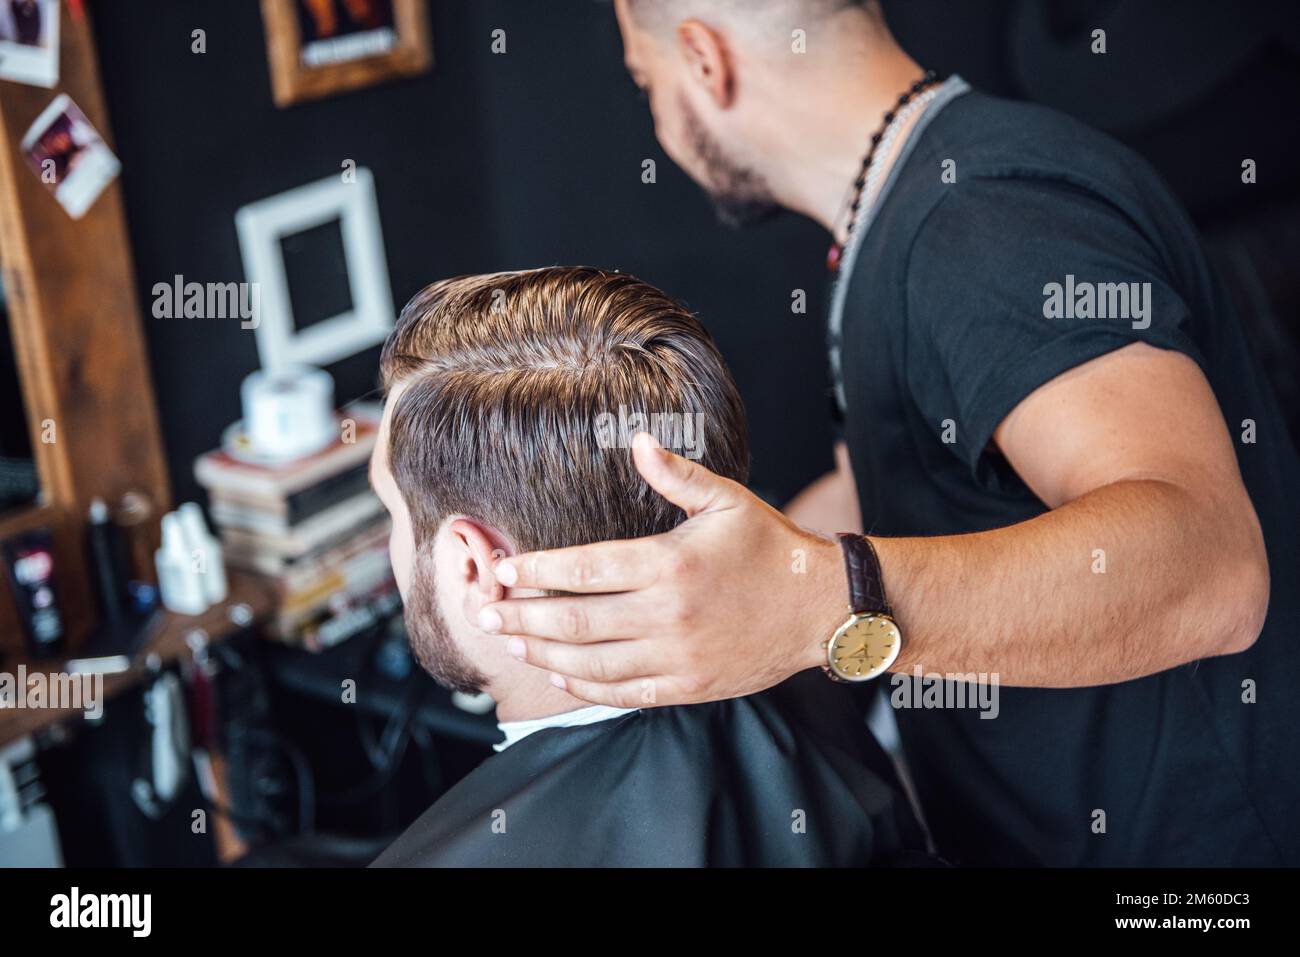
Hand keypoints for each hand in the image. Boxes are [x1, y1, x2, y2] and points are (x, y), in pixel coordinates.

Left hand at [478, 433, 849, 706]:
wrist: (822, 607)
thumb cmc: (773, 548)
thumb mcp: (728, 500)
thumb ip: (675, 475)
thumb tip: (636, 440)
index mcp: (669, 564)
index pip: (584, 569)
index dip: (536, 570)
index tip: (505, 570)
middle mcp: (666, 614)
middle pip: (574, 619)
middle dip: (521, 615)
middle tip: (485, 611)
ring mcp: (676, 655)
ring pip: (590, 662)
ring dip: (543, 652)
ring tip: (512, 640)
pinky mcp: (688, 686)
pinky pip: (623, 693)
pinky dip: (584, 688)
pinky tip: (558, 675)